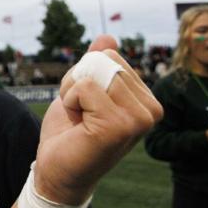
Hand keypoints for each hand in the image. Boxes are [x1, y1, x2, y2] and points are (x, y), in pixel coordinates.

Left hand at [35, 35, 161, 204]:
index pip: (111, 56)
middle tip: (78, 112)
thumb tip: (107, 37)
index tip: (85, 104)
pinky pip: (84, 87)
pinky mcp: (120, 125)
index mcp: (146, 100)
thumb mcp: (82, 92)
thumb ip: (97, 65)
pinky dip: (70, 101)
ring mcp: (139, 119)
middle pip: (104, 62)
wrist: (56, 170)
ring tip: (78, 118)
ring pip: (94, 73)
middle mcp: (151, 110)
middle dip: (77, 82)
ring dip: (72, 92)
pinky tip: (77, 125)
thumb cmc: (70, 133)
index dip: (85, 75)